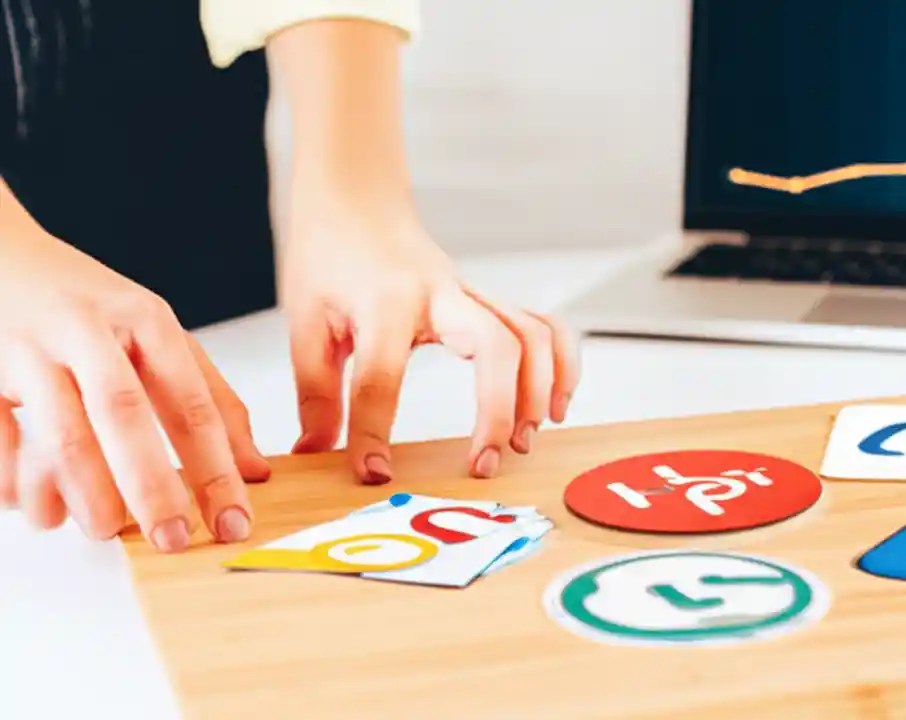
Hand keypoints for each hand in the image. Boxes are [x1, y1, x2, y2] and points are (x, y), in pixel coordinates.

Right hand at [0, 231, 269, 551]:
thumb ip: (207, 397)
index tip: (232, 520)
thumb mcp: (157, 334)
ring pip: (59, 429)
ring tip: (105, 528)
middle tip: (172, 539)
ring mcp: (28, 346)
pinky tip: (41, 507)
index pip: (191, 402)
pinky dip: (18, 477)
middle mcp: (89, 328)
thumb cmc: (86, 305)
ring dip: (85, 490)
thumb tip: (255, 470)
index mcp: (146, 320)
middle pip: (124, 413)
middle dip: (151, 485)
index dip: (215, 467)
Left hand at [281, 184, 580, 482]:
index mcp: (384, 301)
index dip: (374, 433)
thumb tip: (313, 455)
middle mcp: (440, 293)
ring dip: (540, 390)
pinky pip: (543, 326)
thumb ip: (316, 392)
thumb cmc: (329, 258)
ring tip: (525, 442)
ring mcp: (472, 294)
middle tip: (484, 465)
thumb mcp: (305, 322)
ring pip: (532, 334)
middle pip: (496, 347)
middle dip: (499, 411)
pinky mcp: (487, 299)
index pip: (382, 377)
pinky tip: (556, 406)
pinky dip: (561, 364)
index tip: (373, 474)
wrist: (356, 200)